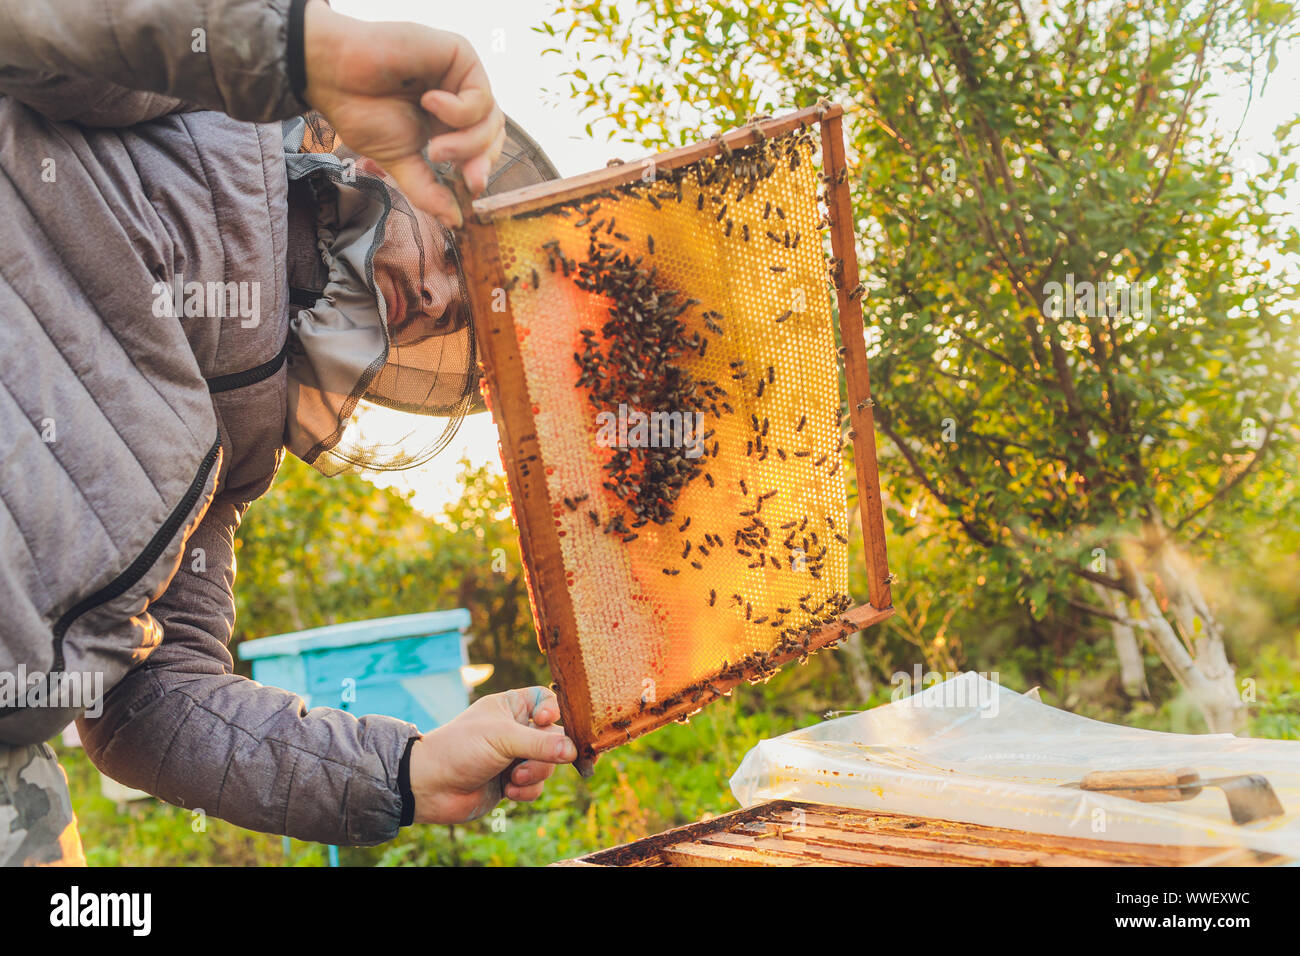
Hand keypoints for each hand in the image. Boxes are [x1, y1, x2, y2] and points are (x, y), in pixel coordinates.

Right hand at [301, 0, 505, 226]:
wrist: (334, 76)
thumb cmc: (360, 111)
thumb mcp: (400, 162)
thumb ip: (428, 191)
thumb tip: (456, 222)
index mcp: (446, 120)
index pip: (482, 147)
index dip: (481, 169)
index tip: (471, 189)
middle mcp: (457, 94)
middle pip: (494, 134)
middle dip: (482, 162)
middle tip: (465, 178)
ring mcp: (459, 74)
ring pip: (492, 119)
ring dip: (466, 143)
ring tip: (433, 148)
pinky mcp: (460, 54)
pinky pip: (480, 96)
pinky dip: (458, 111)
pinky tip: (429, 101)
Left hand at [408, 687, 577, 824]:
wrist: (431, 787)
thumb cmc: (460, 749)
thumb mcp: (502, 738)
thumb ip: (541, 743)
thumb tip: (574, 750)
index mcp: (512, 706)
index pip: (548, 700)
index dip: (552, 711)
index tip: (546, 720)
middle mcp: (516, 730)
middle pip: (554, 737)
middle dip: (544, 754)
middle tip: (525, 762)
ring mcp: (515, 757)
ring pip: (548, 765)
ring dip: (534, 774)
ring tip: (512, 778)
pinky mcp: (513, 782)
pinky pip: (537, 787)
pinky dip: (526, 791)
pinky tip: (507, 791)